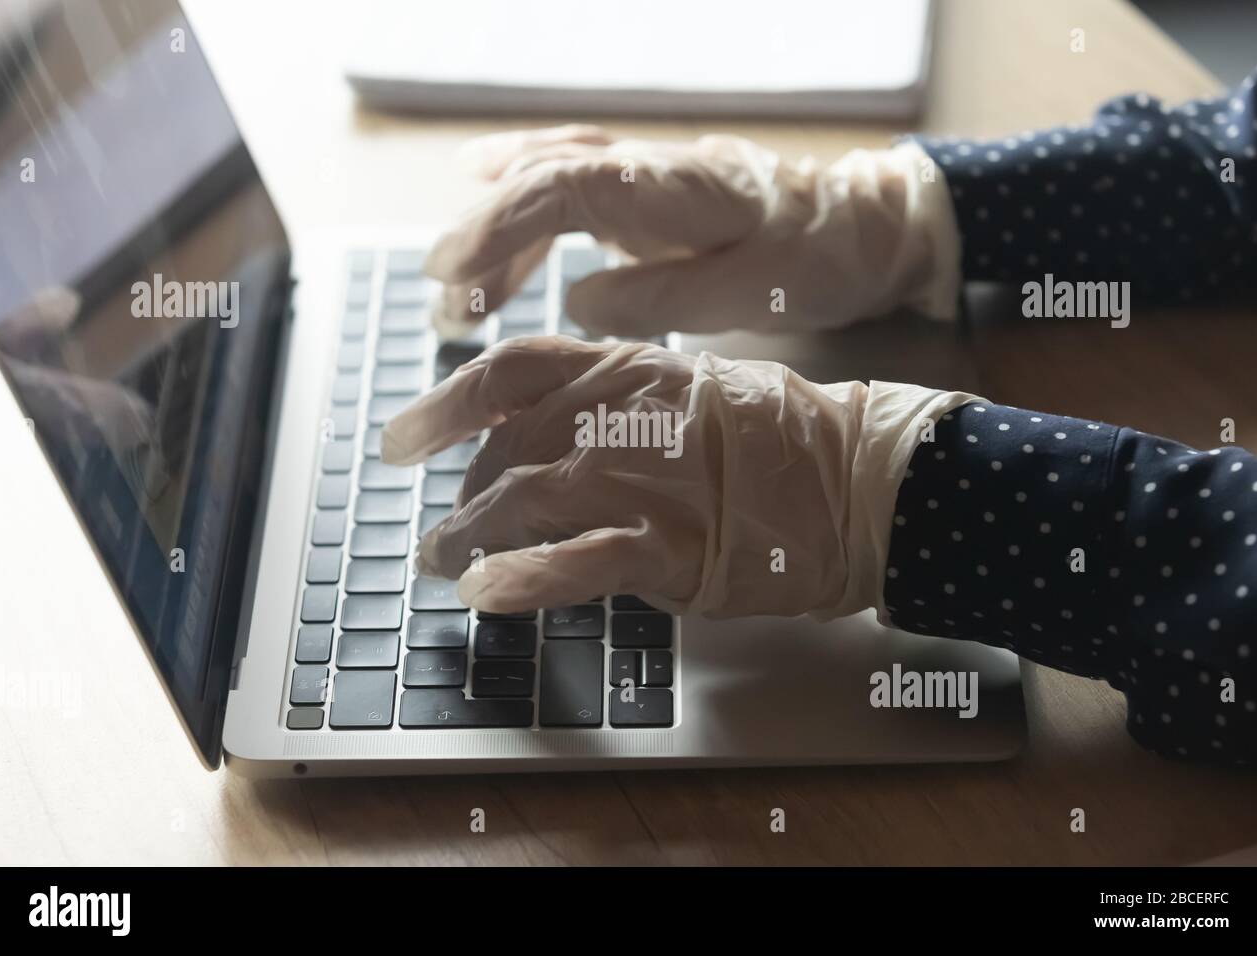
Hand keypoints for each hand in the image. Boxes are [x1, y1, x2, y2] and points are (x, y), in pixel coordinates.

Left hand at [381, 335, 874, 616]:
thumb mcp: (689, 387)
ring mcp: (642, 478)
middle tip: (445, 530)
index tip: (401, 439)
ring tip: (446, 567)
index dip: (443, 405)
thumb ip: (617, 400)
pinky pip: (577, 561)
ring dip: (470, 539)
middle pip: (505, 449)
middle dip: (463, 496)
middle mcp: (621, 415)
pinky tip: (487, 594)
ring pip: (525, 501)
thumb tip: (551, 432)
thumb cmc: (778, 436)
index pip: (508, 371)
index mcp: (625, 369)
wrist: (855, 473)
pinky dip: (523, 579)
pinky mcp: (671, 543)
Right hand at [423, 125, 960, 338]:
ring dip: (497, 229)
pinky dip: (522, 194)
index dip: (500, 227)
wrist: (864, 226)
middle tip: (442, 302)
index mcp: (675, 190)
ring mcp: (646, 174)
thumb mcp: (750, 295)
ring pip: (549, 178)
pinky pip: (570, 179)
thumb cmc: (816, 262)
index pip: (565, 188)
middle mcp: (649, 168)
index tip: (454, 275)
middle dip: (480, 235)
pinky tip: (484, 204)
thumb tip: (576, 300)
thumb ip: (662, 298)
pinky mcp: (648, 191)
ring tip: (458, 294)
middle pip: (542, 178)